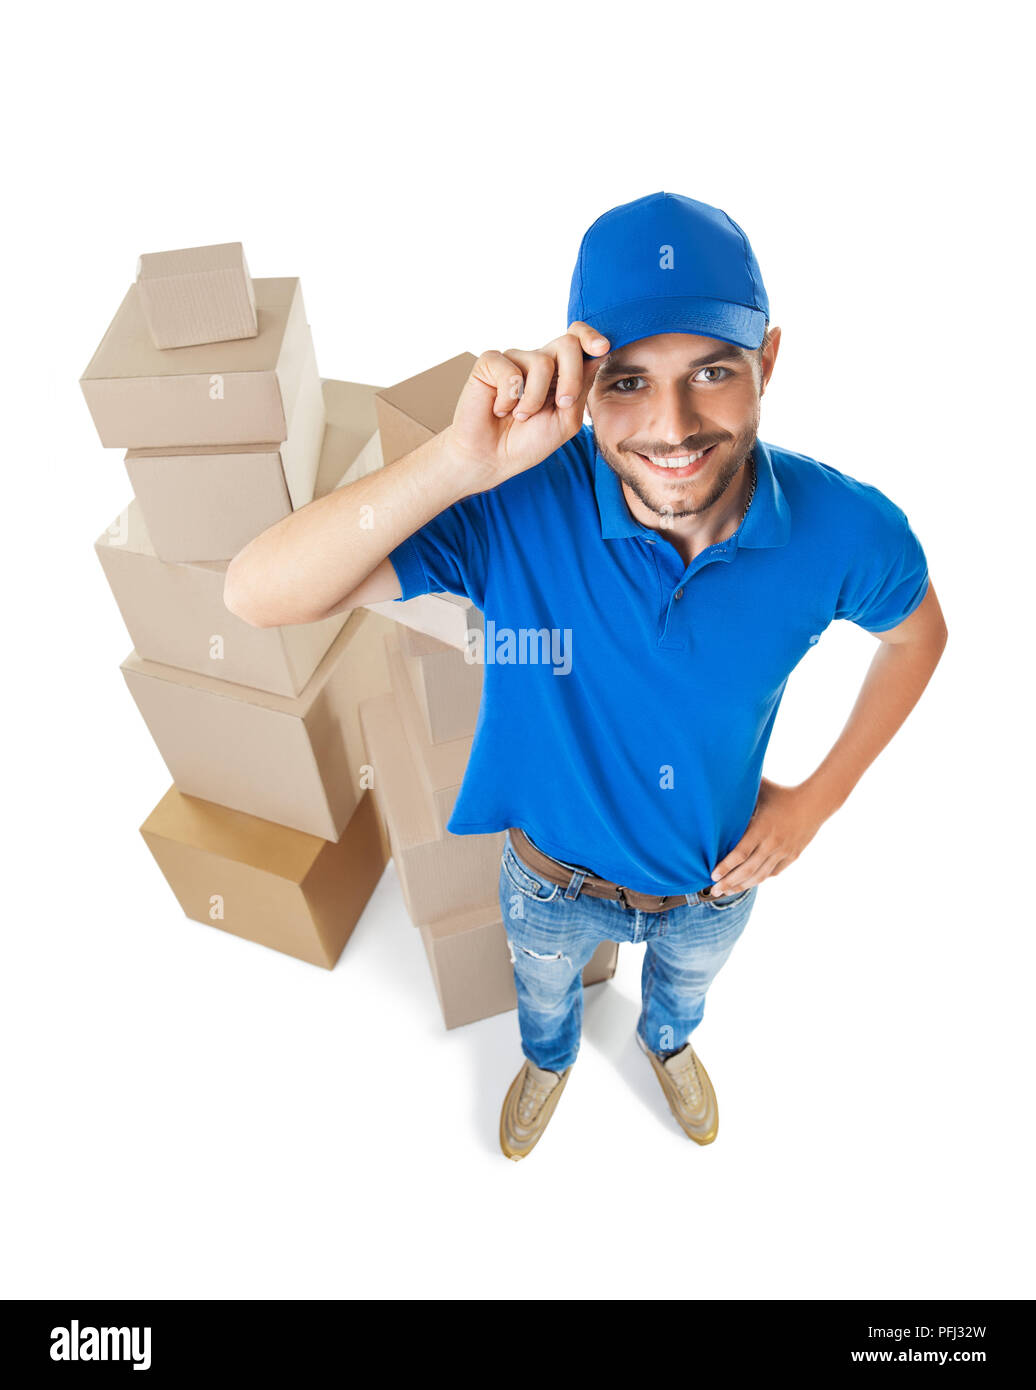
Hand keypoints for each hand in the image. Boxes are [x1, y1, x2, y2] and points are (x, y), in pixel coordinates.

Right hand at [445, 321, 609, 485]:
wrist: (493, 458)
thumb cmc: (528, 442)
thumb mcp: (566, 419)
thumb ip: (582, 387)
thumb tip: (599, 353)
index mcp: (560, 371)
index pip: (578, 339)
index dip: (590, 337)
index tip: (602, 347)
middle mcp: (538, 361)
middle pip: (567, 344)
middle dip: (572, 377)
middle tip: (562, 405)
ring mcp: (514, 360)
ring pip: (542, 362)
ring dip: (535, 399)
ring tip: (520, 416)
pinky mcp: (490, 363)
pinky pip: (510, 371)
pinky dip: (508, 399)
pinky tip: (500, 409)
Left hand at [706, 778, 827, 894]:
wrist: (815, 802)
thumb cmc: (783, 793)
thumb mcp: (760, 790)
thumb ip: (740, 791)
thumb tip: (717, 781)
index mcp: (762, 828)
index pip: (740, 853)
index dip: (726, 866)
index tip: (712, 875)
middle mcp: (772, 843)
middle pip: (747, 869)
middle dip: (729, 882)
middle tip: (713, 890)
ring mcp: (784, 852)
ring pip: (760, 875)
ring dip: (742, 885)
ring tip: (726, 891)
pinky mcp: (792, 856)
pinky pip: (773, 872)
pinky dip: (759, 879)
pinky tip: (747, 883)